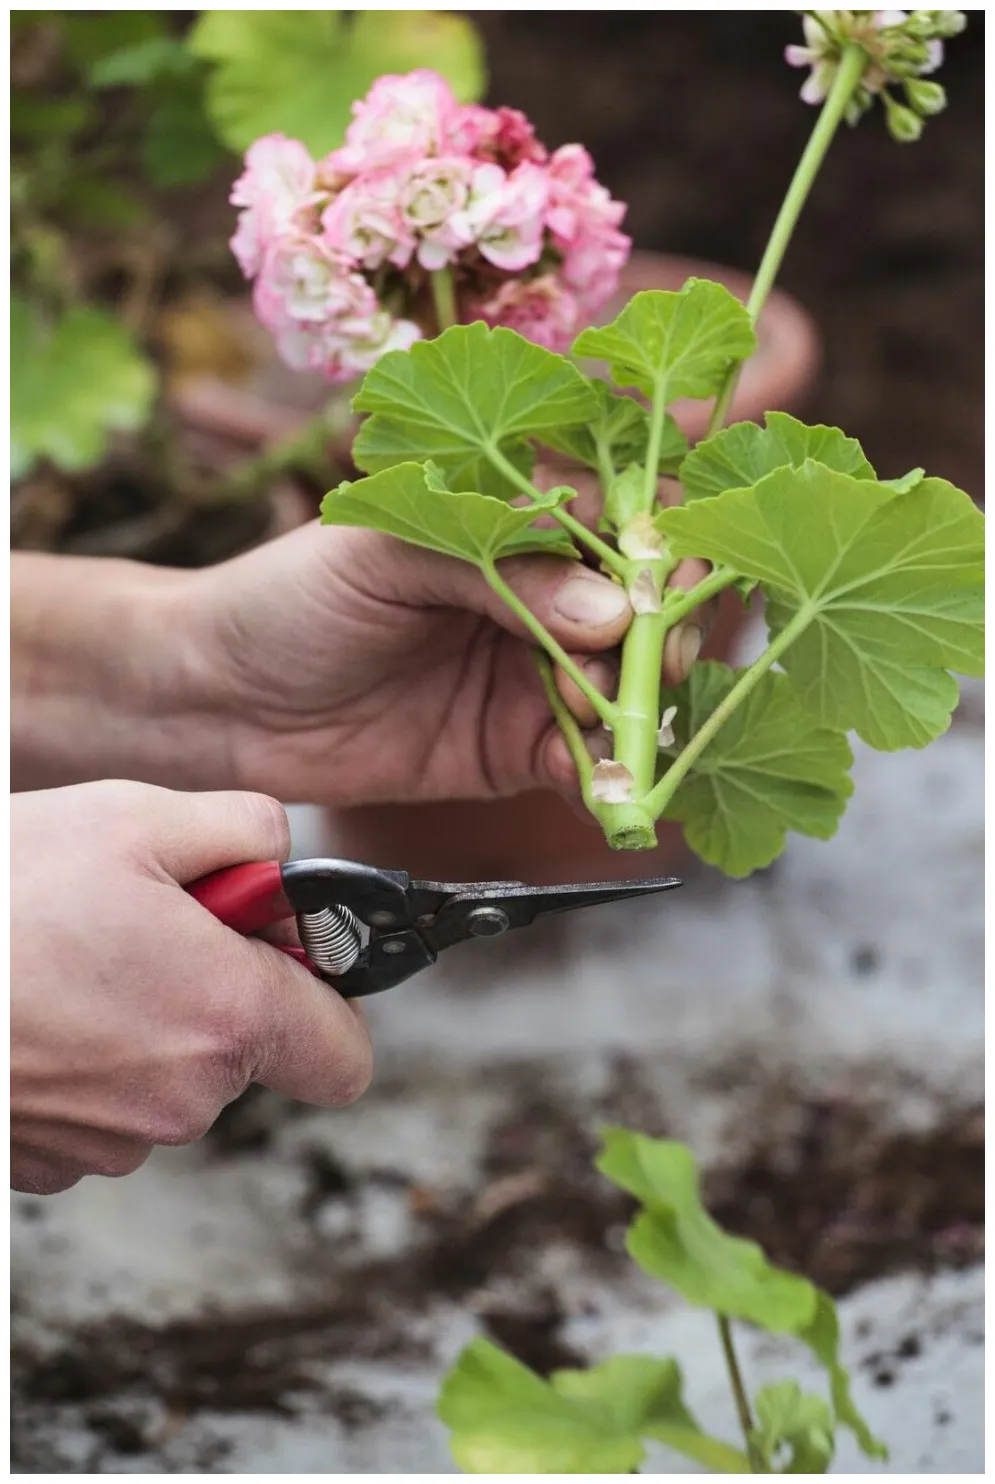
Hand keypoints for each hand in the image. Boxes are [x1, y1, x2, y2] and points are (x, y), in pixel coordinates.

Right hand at [10, 781, 371, 1194]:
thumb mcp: (136, 817)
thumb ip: (245, 830)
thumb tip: (283, 854)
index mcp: (227, 1016)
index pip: (341, 1055)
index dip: (323, 998)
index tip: (283, 956)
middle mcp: (181, 1098)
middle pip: (245, 1053)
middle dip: (211, 987)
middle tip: (142, 923)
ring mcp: (109, 1140)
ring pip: (168, 1079)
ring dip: (141, 1023)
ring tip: (69, 958)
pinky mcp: (47, 1161)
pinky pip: (101, 1106)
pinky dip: (85, 1061)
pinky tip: (34, 1006)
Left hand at [188, 519, 712, 808]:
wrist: (220, 702)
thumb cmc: (290, 597)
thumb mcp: (386, 549)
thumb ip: (500, 567)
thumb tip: (612, 610)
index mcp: (509, 522)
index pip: (615, 520)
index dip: (656, 547)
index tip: (667, 581)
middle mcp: (535, 598)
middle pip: (638, 614)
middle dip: (658, 639)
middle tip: (646, 665)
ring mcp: (528, 678)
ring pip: (619, 694)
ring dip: (636, 714)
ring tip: (614, 729)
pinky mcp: (512, 753)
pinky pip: (579, 765)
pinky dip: (601, 776)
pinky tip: (599, 783)